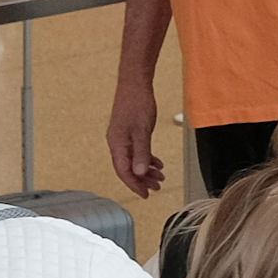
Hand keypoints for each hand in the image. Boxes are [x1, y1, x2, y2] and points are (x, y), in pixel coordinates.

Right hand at [108, 71, 165, 197]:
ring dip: (147, 170)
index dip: (135, 184)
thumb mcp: (142, 130)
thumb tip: (140, 172)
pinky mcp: (129, 132)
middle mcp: (117, 143)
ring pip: (134, 160)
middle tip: (157, 188)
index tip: (146, 194)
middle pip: (128, 168)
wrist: (134, 83)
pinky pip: (137, 151)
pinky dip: (147, 159)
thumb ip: (141, 152)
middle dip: (143, 180)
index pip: (124, 171)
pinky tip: (158, 164)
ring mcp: (123, 138)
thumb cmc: (137, 103)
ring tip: (161, 177)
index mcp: (117, 144)